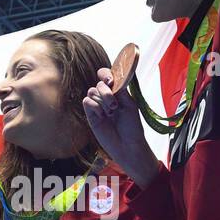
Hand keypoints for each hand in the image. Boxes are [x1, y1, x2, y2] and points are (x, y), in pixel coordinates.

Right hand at [83, 64, 160, 187]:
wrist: (128, 145)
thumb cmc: (132, 127)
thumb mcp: (129, 105)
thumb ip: (120, 90)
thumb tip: (112, 77)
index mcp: (117, 92)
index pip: (107, 76)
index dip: (106, 74)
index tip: (110, 80)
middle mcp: (106, 98)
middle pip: (99, 84)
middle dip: (106, 92)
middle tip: (114, 105)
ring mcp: (98, 106)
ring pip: (92, 91)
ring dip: (102, 100)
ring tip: (111, 113)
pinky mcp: (91, 115)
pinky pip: (86, 101)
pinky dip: (94, 107)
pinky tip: (102, 116)